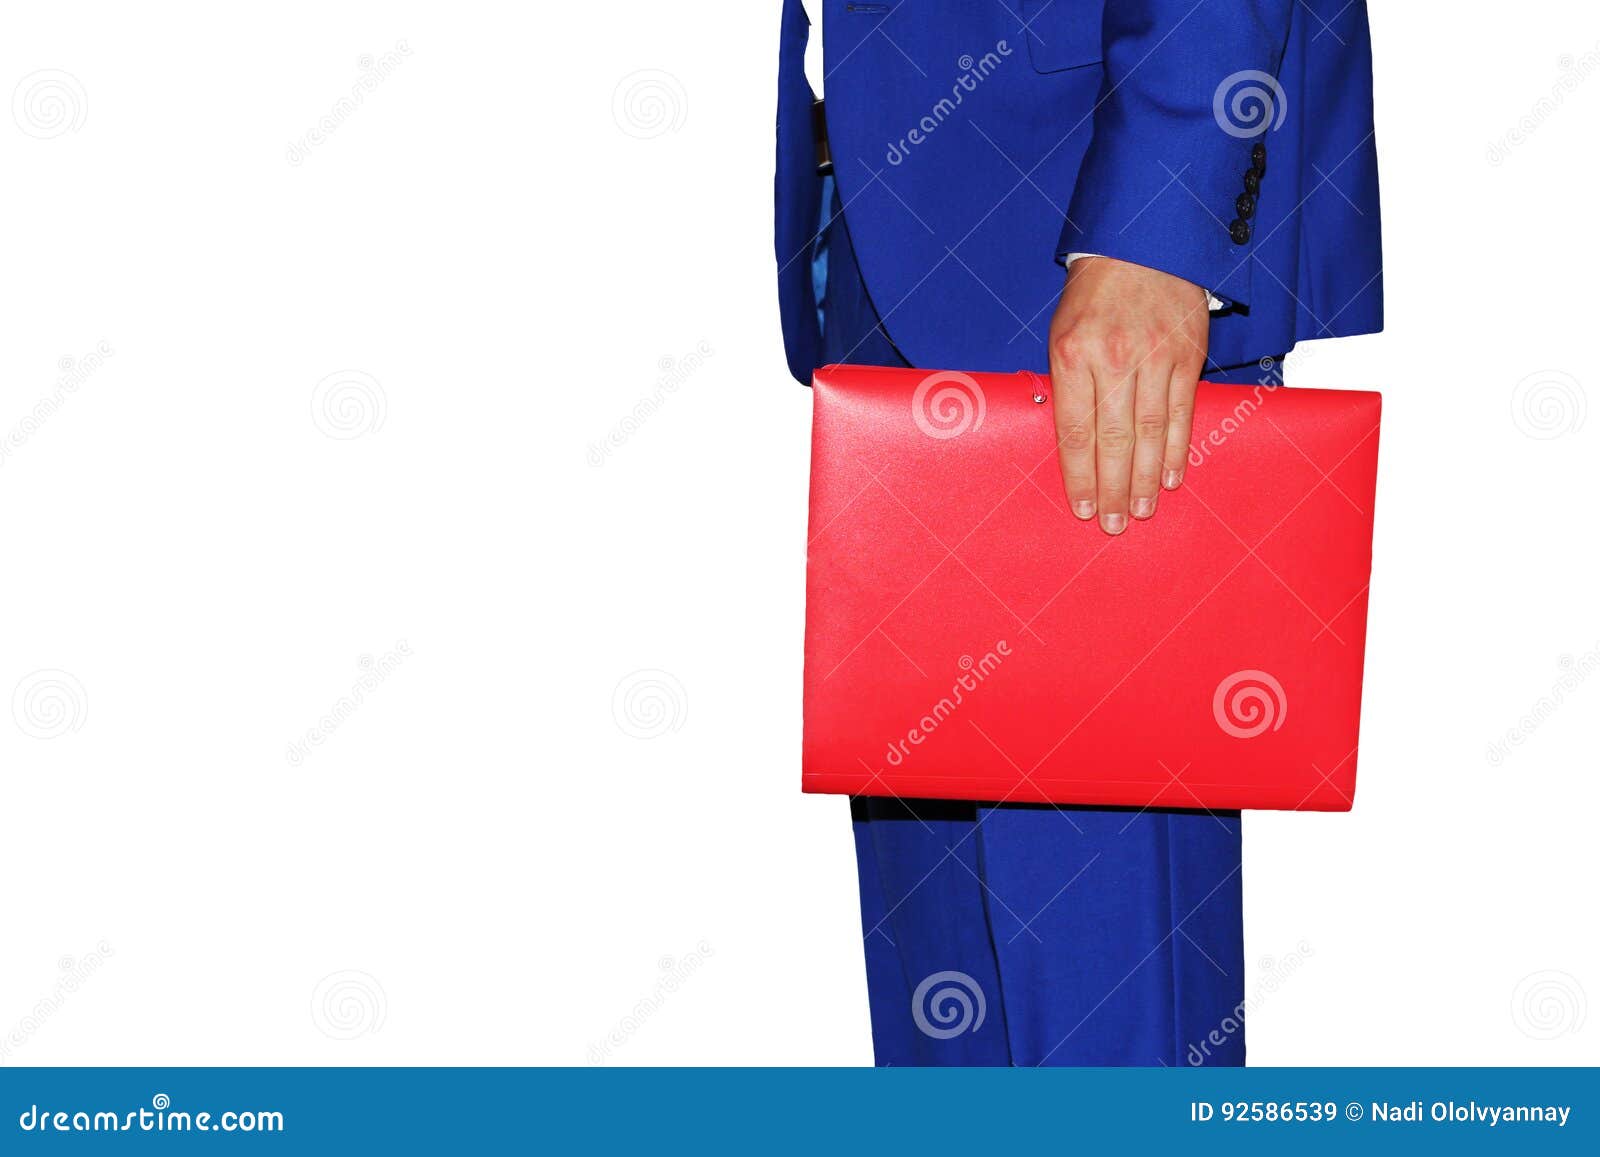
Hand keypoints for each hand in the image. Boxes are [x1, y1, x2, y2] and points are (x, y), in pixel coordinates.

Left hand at [1046, 256, 1208, 534]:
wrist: (1143, 243)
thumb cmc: (1094, 295)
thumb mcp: (1061, 333)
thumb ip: (1067, 386)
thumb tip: (1073, 443)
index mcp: (1073, 356)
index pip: (1075, 431)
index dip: (1078, 476)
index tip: (1080, 508)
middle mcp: (1114, 360)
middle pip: (1113, 441)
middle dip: (1111, 490)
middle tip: (1111, 525)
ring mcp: (1154, 358)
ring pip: (1149, 433)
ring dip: (1144, 480)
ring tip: (1139, 513)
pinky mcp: (1187, 356)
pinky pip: (1182, 413)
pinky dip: (1175, 450)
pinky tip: (1168, 478)